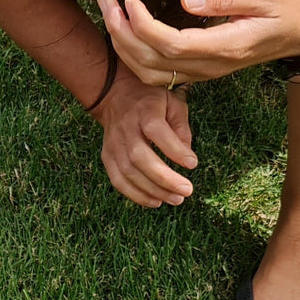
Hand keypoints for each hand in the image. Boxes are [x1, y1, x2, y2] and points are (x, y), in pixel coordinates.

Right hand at [94, 64, 196, 207]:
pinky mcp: (106, 157)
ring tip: (175, 199)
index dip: (174, 150)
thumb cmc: (151, 103)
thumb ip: (182, 128)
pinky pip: (118, 181)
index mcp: (145, 111)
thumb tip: (187, 158)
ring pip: (129, 172)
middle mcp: (126, 128)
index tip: (192, 164)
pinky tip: (155, 202)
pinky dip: (136, 195)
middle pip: (140, 157)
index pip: (157, 131)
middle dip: (164, 178)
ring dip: (153, 190)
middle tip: (186, 191)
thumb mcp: (173, 104)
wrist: (115, 98)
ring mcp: (113, 144)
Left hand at [99, 0, 299, 85]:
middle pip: (152, 62)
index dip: (144, 27)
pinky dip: (135, 58)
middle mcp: (210, 66)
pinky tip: (125, 34)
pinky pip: (159, 75)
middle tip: (105, 2)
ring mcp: (204, 73)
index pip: (171, 45)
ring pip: (151, 73)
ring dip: (124, 47)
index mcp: (225, 48)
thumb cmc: (288, 8)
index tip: (129, 1)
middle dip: (122, 34)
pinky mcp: (200, 71)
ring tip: (109, 14)